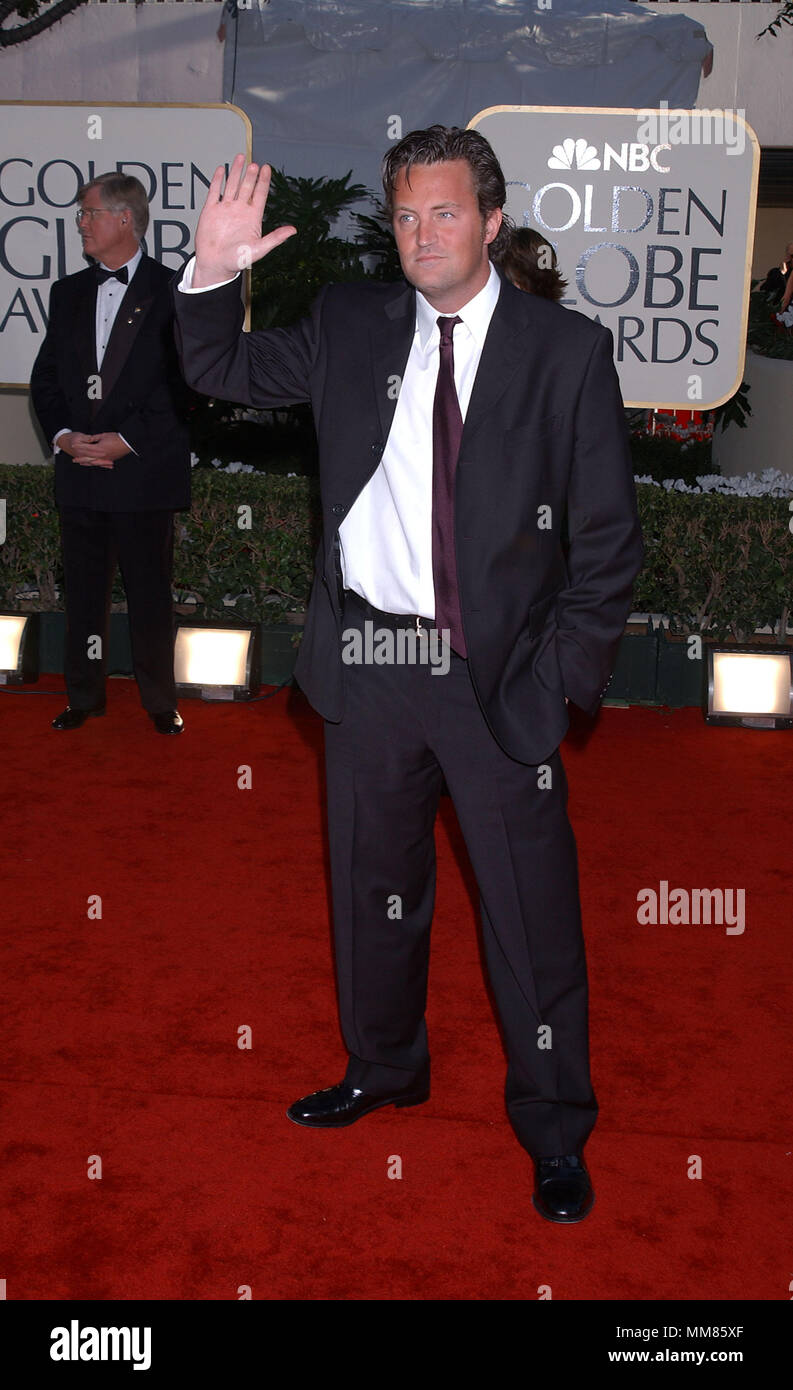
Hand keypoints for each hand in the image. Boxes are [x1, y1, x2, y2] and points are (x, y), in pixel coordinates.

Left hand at [67, 432, 129, 468]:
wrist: (126, 443)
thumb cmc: (115, 438)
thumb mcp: (103, 435)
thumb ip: (95, 438)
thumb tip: (89, 440)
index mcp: (99, 448)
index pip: (86, 448)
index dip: (79, 447)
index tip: (73, 446)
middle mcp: (101, 455)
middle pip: (88, 458)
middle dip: (80, 459)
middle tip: (74, 460)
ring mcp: (105, 459)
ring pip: (94, 462)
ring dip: (87, 463)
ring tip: (81, 463)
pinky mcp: (110, 460)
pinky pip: (101, 464)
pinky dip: (96, 464)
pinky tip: (93, 464)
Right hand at [192, 154, 295, 286]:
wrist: (214, 265)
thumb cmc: (236, 261)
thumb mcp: (259, 249)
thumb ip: (275, 238)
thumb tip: (293, 230)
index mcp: (252, 218)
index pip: (260, 195)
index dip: (264, 181)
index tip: (267, 168)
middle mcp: (239, 211)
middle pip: (247, 187)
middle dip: (251, 174)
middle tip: (254, 163)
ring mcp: (225, 209)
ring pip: (232, 185)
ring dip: (236, 172)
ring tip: (240, 157)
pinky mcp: (211, 210)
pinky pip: (214, 191)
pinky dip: (218, 180)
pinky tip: (222, 170)